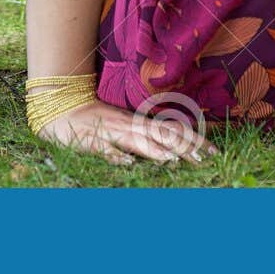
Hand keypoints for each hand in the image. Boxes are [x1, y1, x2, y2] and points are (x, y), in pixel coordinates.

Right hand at [36, 99, 217, 164]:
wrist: (60, 109)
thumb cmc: (95, 120)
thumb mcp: (125, 125)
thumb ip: (147, 134)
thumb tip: (175, 147)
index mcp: (138, 122)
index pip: (171, 130)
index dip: (193, 140)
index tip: (214, 152)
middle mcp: (128, 126)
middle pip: (160, 136)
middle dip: (182, 147)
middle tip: (203, 160)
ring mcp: (110, 133)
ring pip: (135, 141)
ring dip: (153, 150)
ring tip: (172, 160)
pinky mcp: (90, 141)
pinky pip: (103, 150)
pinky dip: (115, 156)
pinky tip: (127, 164)